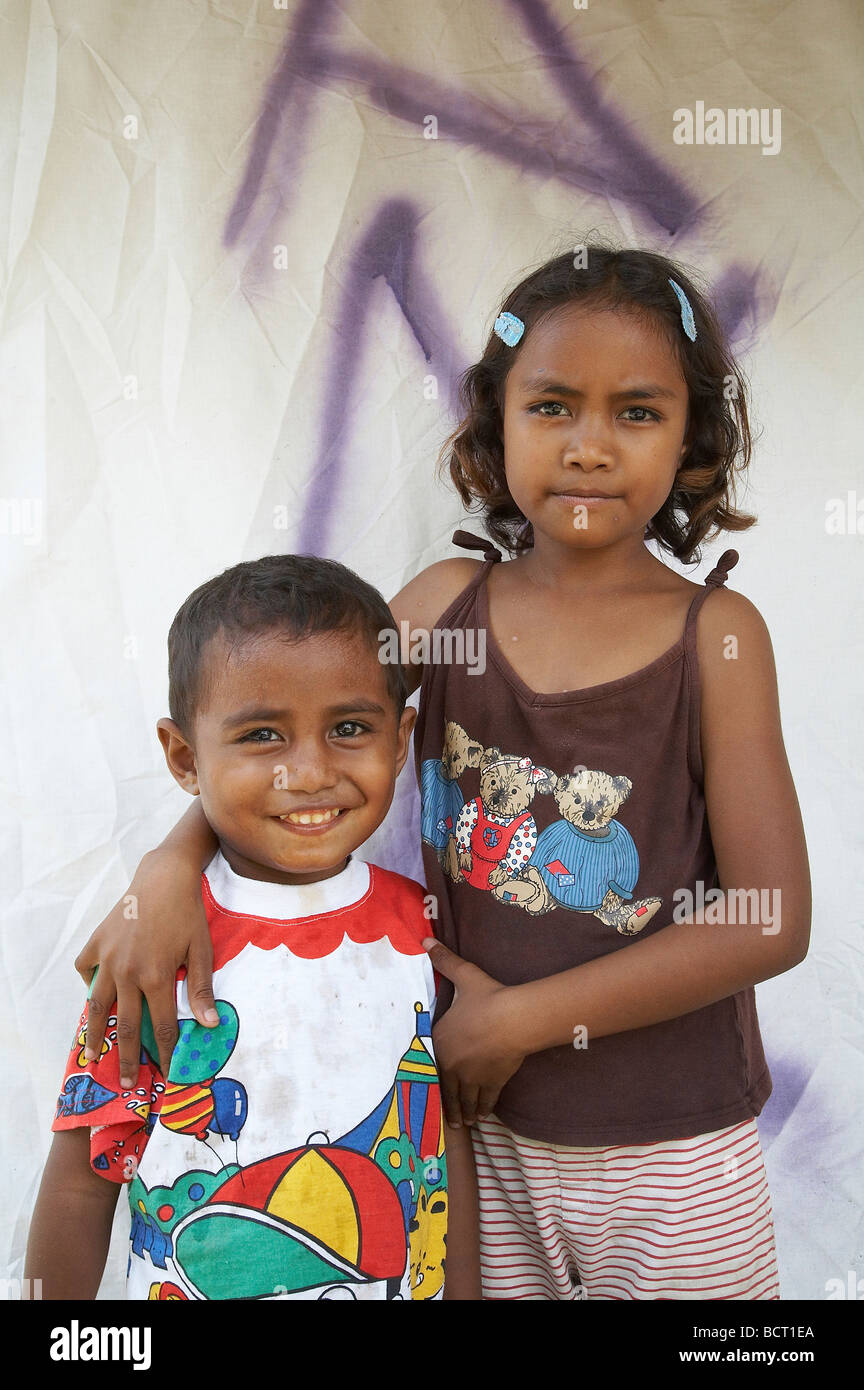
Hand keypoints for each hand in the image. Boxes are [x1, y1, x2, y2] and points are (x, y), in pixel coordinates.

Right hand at [75, 851, 216, 1084]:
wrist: (163, 877)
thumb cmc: (187, 913)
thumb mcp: (201, 950)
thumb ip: (201, 989)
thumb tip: (208, 1025)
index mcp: (156, 977)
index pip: (160, 1027)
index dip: (164, 1052)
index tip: (166, 1074)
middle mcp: (127, 972)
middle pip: (126, 1026)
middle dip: (128, 1058)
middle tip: (126, 1083)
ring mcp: (107, 958)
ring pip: (97, 1005)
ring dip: (95, 1033)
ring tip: (92, 1054)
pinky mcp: (96, 943)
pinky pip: (86, 969)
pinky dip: (87, 983)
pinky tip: (94, 994)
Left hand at [423, 938, 523, 1127]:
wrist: (512, 1019)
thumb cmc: (487, 998)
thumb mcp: (464, 977)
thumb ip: (444, 960)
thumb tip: (425, 940)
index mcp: (441, 1043)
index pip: (431, 1066)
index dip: (431, 1079)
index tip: (429, 1090)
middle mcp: (452, 1065)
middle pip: (447, 1090)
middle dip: (447, 1105)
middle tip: (447, 1118)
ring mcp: (472, 1077)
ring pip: (465, 1100)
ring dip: (463, 1112)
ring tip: (463, 1123)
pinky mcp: (493, 1082)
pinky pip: (485, 1100)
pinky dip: (483, 1109)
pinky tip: (482, 1116)